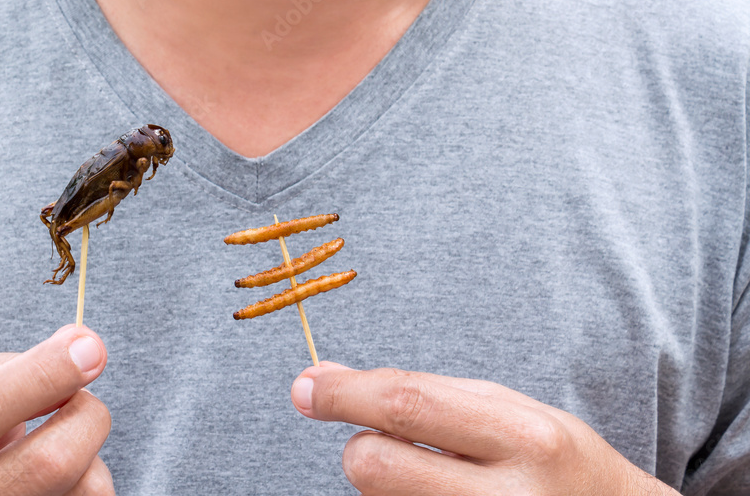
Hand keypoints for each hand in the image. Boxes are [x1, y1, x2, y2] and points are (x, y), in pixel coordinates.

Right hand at [0, 325, 113, 495]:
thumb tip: (79, 346)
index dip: (39, 375)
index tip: (88, 347)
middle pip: (48, 462)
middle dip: (87, 414)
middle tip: (84, 399)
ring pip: (82, 488)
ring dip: (88, 453)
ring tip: (49, 451)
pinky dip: (85, 481)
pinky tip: (48, 484)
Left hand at [291, 363, 680, 495]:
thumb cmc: (557, 465)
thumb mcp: (509, 413)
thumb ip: (422, 394)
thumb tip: (323, 378)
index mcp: (524, 436)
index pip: (407, 404)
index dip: (343, 393)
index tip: (304, 387)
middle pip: (374, 468)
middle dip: (360, 449)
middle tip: (386, 447)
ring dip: (386, 488)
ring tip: (439, 484)